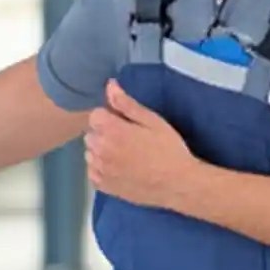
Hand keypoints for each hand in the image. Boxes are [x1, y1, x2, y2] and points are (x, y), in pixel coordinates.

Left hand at [85, 79, 198, 208]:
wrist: (179, 185)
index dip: (110, 117)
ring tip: (126, 157)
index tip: (125, 124)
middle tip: (129, 141)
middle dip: (105, 133)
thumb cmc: (169, 150)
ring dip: (101, 151)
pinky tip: (120, 169)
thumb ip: (126, 103)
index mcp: (110, 129)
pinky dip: (101, 169)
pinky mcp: (101, 185)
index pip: (95, 115)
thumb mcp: (152, 121)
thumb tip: (109, 85)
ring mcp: (98, 168)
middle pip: (91, 133)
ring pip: (90, 152)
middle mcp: (98, 148)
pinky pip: (92, 171)